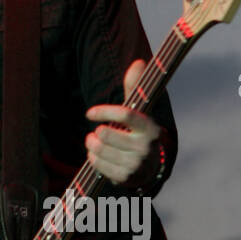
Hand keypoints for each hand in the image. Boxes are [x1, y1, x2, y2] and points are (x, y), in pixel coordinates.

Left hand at [84, 60, 159, 186]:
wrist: (151, 165)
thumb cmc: (139, 131)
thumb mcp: (140, 111)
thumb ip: (136, 87)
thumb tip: (139, 62)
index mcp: (150, 128)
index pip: (125, 115)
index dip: (104, 111)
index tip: (89, 112)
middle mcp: (145, 147)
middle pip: (106, 134)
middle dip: (96, 131)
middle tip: (96, 131)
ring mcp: (135, 164)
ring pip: (100, 149)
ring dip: (92, 144)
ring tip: (94, 141)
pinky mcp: (125, 177)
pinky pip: (98, 165)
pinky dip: (93, 158)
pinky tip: (97, 154)